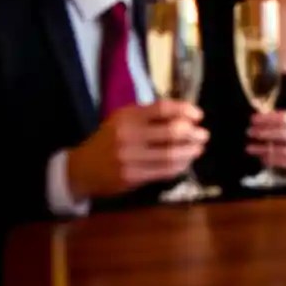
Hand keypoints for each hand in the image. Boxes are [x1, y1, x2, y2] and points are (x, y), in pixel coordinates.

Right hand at [66, 100, 207, 200]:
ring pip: (171, 154)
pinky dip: (180, 166)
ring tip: (198, 149)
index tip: (198, 115)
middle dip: (194, 133)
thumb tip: (186, 115)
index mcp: (127, 116)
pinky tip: (185, 162)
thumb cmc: (108, 141)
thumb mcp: (122, 120)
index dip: (185, 110)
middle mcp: (128, 135)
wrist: (81, 169)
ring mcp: (129, 157)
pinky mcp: (132, 176)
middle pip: (172, 131)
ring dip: (190, 151)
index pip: (163, 108)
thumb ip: (149, 116)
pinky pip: (164, 171)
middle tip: (204, 135)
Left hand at [247, 111, 285, 185]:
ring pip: (284, 149)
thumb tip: (255, 120)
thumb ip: (275, 127)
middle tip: (250, 132)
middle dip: (265, 132)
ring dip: (265, 149)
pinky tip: (263, 159)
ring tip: (250, 148)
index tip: (253, 119)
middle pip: (284, 132)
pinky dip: (273, 160)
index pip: (285, 117)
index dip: (268, 117)